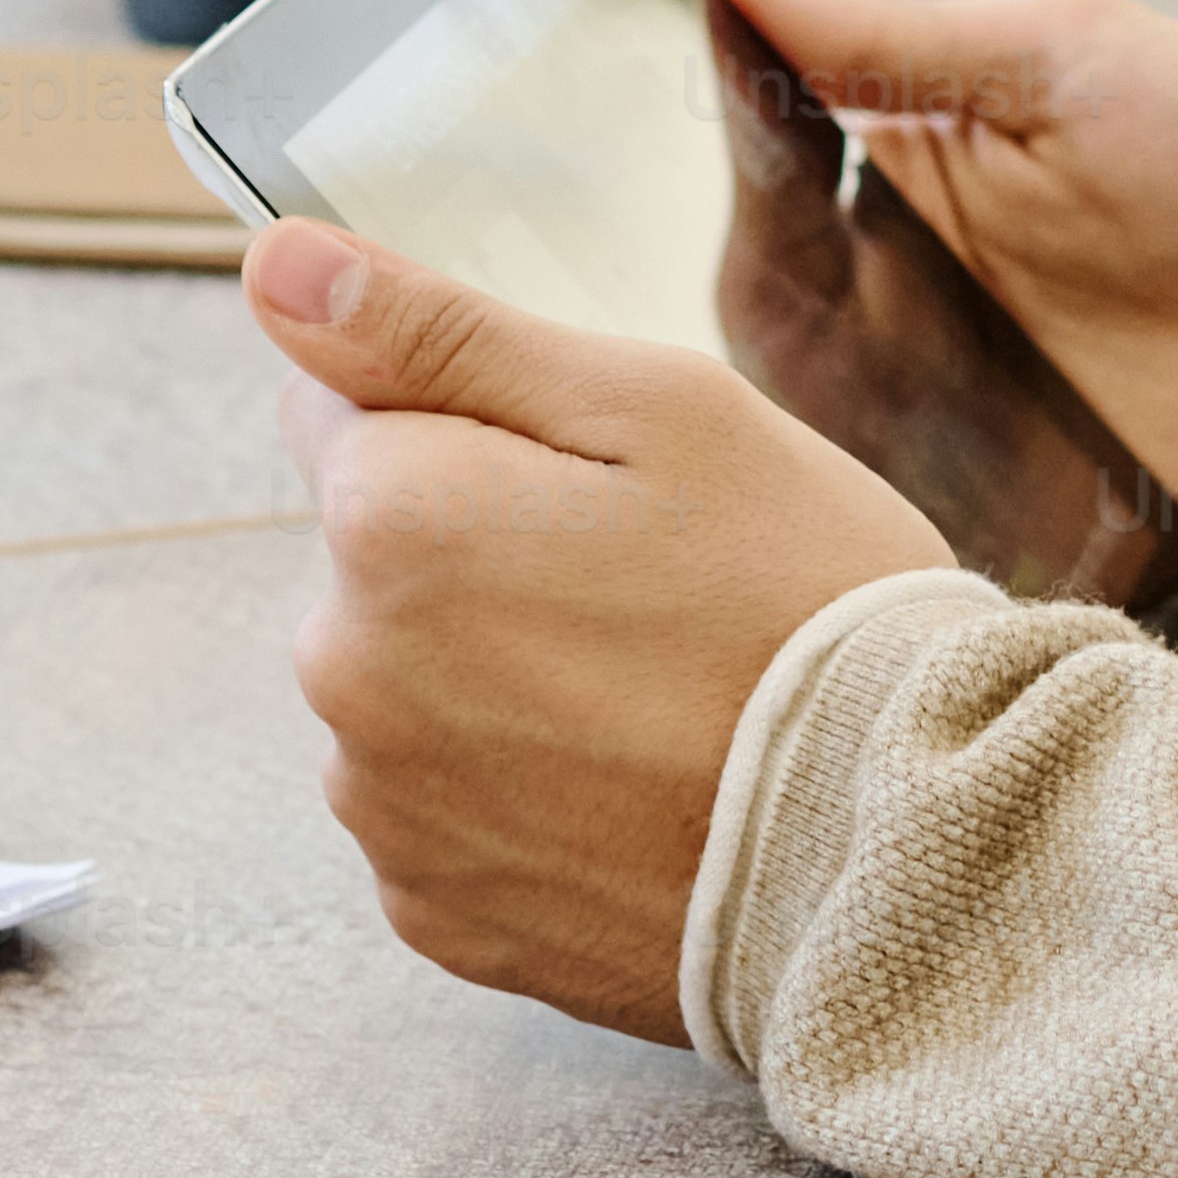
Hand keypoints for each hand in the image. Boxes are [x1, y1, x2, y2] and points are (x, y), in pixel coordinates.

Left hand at [248, 216, 955, 1037]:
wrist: (899, 849)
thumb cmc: (801, 601)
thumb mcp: (655, 409)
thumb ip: (441, 332)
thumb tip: (277, 264)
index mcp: (387, 517)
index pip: (341, 410)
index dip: (474, 425)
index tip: (592, 479)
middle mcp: (342, 669)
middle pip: (374, 559)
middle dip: (478, 552)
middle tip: (653, 590)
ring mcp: (383, 807)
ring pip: (407, 687)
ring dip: (493, 680)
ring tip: (655, 700)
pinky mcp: (433, 913)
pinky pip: (442, 809)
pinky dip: (517, 794)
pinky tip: (631, 791)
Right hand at [710, 0, 1177, 534]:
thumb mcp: (1056, 59)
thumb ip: (890, 40)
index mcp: (901, 181)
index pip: (771, 178)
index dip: (752, 162)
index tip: (775, 136)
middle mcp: (901, 299)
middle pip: (770, 318)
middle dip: (781, 307)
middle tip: (837, 287)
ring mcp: (948, 410)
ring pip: (814, 434)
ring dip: (811, 425)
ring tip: (868, 397)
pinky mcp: (999, 506)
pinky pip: (901, 535)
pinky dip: (877, 536)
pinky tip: (881, 520)